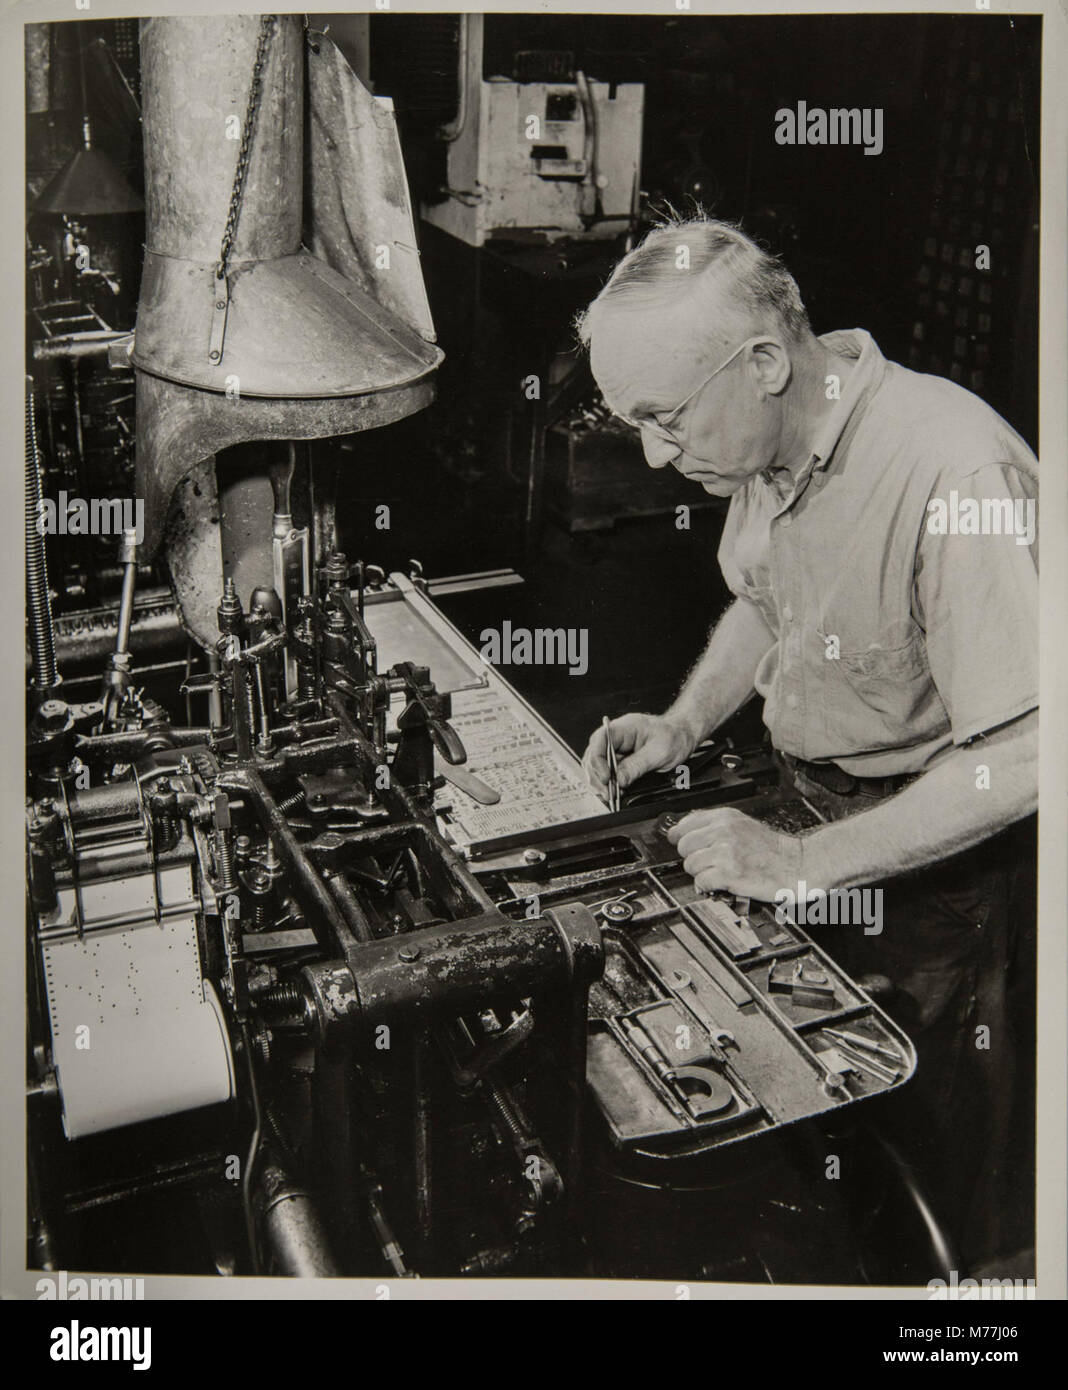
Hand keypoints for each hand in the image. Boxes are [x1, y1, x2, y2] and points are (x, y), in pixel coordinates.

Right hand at [582, 712, 697, 802]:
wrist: (684, 736)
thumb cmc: (675, 737)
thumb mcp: (659, 753)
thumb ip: (637, 766)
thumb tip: (619, 780)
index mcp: (626, 727)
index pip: (601, 739)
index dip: (598, 759)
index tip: (606, 777)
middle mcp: (618, 736)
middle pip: (594, 753)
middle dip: (597, 775)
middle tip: (607, 792)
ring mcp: (618, 747)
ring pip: (598, 764)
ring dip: (601, 780)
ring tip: (610, 794)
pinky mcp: (621, 758)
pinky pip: (608, 770)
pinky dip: (609, 782)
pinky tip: (614, 791)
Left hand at [666, 806, 802, 901]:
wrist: (799, 865)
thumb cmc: (774, 850)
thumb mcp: (743, 825)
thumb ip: (716, 826)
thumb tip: (685, 831)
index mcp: (725, 818)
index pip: (685, 825)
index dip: (681, 838)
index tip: (682, 845)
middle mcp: (724, 831)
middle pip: (684, 846)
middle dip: (693, 858)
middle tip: (708, 863)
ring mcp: (726, 852)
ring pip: (690, 865)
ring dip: (701, 874)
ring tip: (717, 874)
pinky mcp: (730, 873)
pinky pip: (700, 881)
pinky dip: (707, 887)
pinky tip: (720, 884)